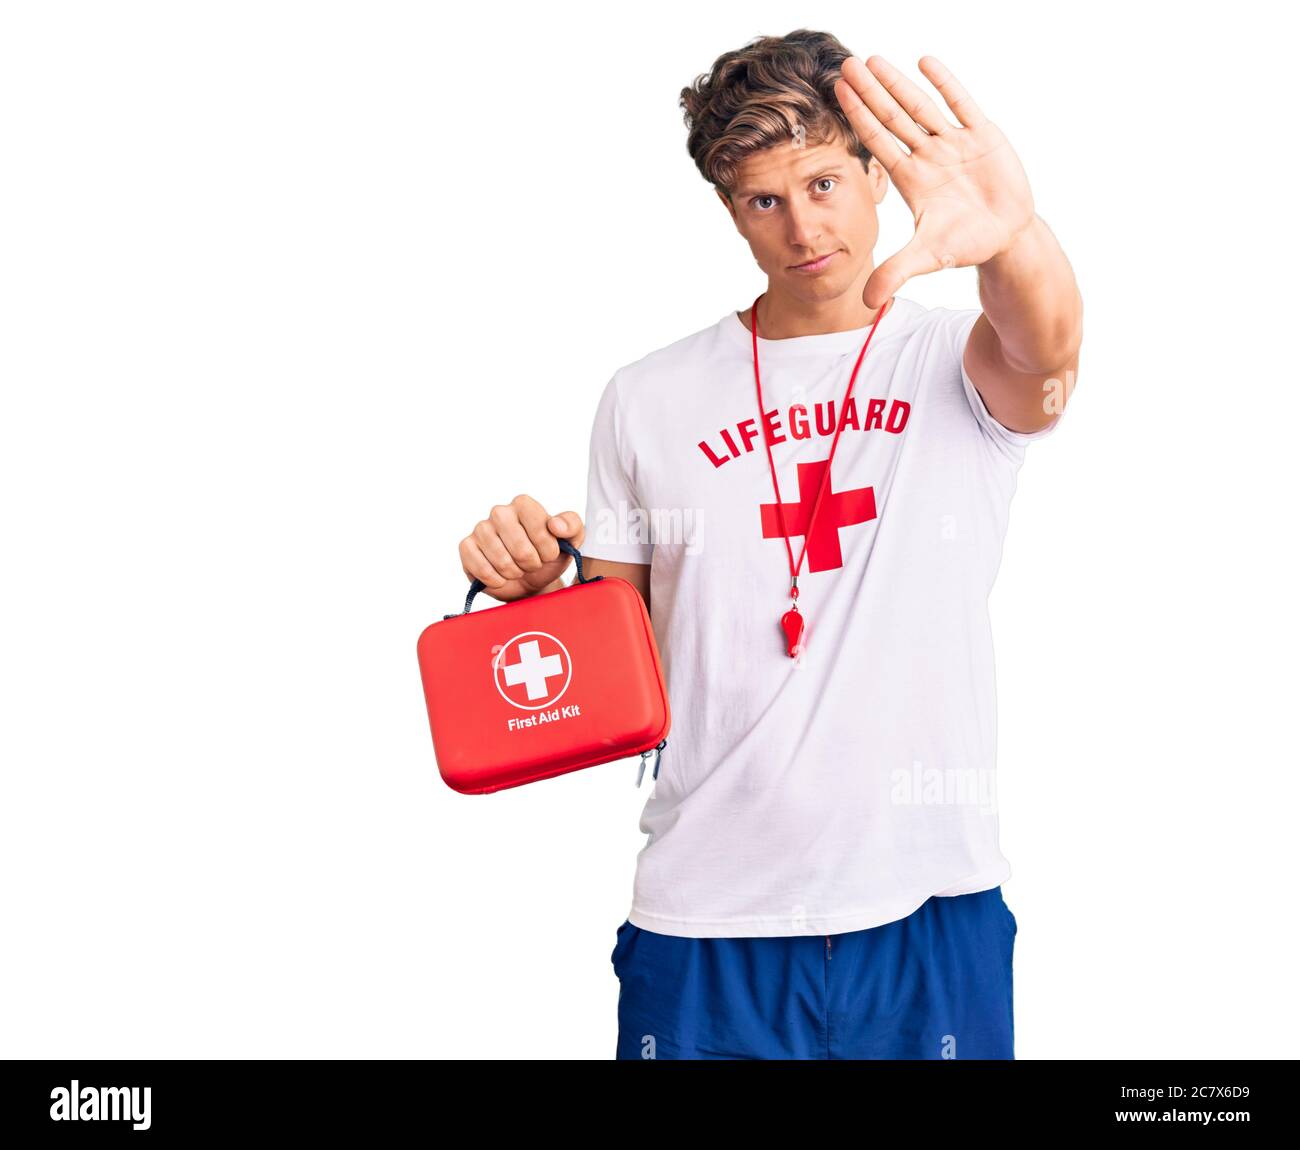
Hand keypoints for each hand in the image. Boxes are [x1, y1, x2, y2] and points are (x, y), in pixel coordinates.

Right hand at [459, 496, 584, 602]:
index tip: (549, 554)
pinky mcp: (466, 547)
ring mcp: (481, 529)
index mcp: (524, 504)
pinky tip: (501, 577)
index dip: (548, 548)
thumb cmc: (549, 555)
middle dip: (532, 564)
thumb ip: (572, 526)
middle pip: (520, 547)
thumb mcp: (571, 540)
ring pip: (502, 561)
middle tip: (532, 564)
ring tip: (518, 569)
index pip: (539, 527)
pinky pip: (481, 568)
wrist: (531, 580)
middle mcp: (500, 512)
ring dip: (515, 573)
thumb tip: (555, 525)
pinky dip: (496, 580)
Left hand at [834, 55, 1035, 308]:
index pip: (877, 141)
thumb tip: (866, 302)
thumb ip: (897, 272)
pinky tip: (925, 62)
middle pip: (892, 117)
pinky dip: (945, 84)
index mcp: (911, 178)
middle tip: (845, 64)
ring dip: (897, 83)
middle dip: (869, 92)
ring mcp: (953, 143)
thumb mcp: (928, 259)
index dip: (858, 117)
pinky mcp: (983, 136)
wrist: (1005, 238)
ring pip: (920, 106)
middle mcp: (927, 155)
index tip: (837, 93)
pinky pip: (961, 104)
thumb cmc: (965, 245)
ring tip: (873, 60)